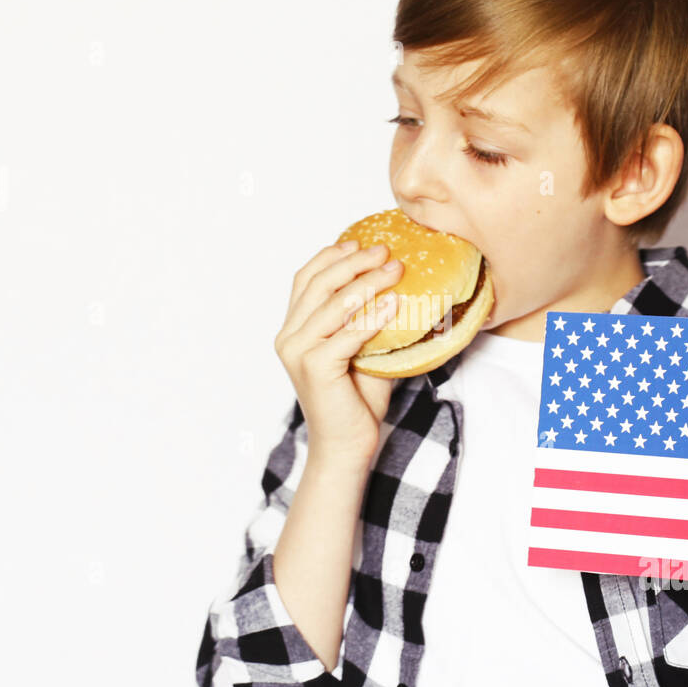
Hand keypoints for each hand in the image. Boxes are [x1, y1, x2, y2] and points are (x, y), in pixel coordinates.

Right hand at [274, 239, 404, 466]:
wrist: (347, 445)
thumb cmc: (356, 399)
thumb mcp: (361, 349)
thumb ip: (365, 320)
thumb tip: (397, 286)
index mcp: (294, 330)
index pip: (306, 280)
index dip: (331, 257)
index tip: (359, 242)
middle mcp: (289, 338)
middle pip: (319, 285)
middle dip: (354, 263)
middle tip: (385, 251)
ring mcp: (299, 353)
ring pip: (334, 306)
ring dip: (368, 283)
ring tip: (396, 270)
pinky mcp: (315, 369)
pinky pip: (347, 335)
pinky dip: (372, 317)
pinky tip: (394, 305)